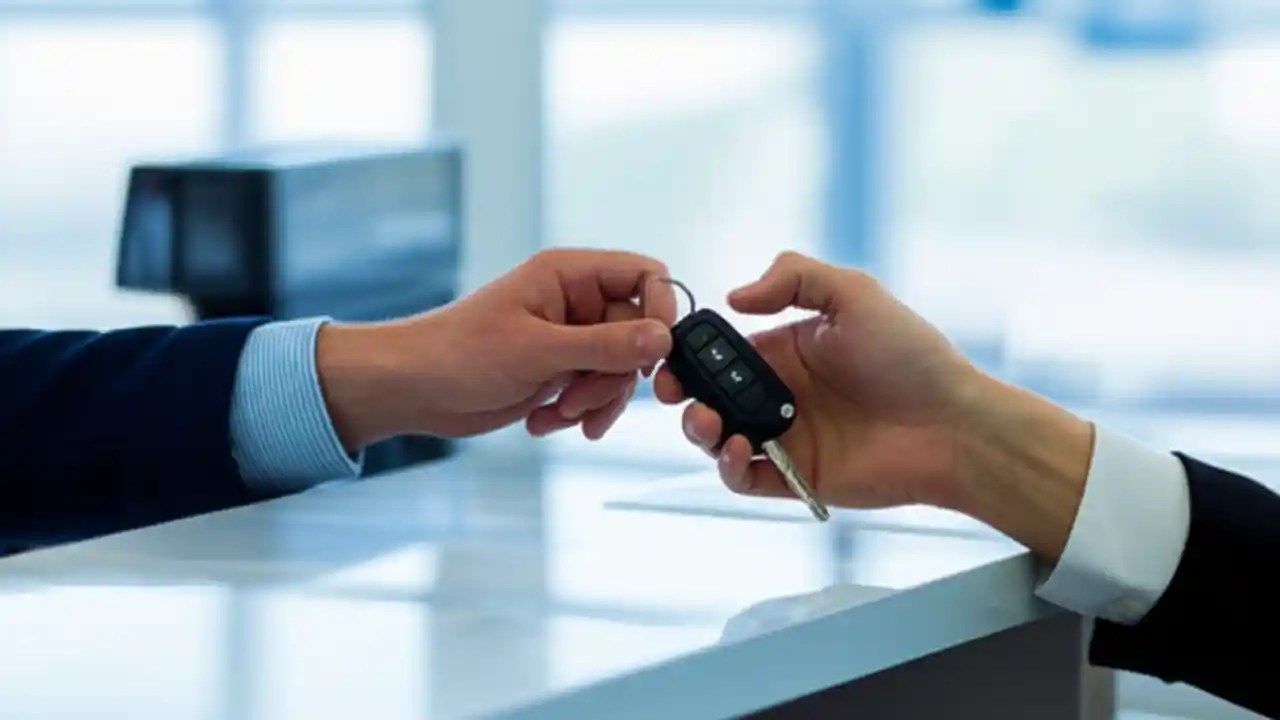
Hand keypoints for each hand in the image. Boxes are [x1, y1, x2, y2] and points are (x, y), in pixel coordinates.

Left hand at [317, 248, 676, 448]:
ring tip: (560, 414)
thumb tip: (663, 338)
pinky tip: (545, 421)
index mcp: (569, 274)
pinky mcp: (559, 370)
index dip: (661, 311)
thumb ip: (606, 345)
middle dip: (616, 375)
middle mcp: (574, 302)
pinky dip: (578, 412)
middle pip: (638, 332)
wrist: (413, 390)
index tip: (655, 353)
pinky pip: (595, 391)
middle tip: (583, 398)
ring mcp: (568, 338)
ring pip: (620, 369)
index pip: (644, 276)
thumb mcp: (539, 350)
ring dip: (596, 400)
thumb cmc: (458, 353)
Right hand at [655, 252, 1092, 559]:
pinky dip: (730, 467)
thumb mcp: (855, 294)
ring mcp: (785, 437)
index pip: (722, 351)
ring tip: (708, 422)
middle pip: (709, 395)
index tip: (672, 351)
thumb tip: (735, 298)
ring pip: (717, 438)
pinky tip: (742, 449)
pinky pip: (745, 478)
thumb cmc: (911, 356)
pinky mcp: (795, 477)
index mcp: (786, 350)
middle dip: (680, 393)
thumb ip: (794, 278)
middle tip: (671, 391)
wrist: (953, 426)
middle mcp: (780, 394)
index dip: (691, 352)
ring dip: (699, 430)